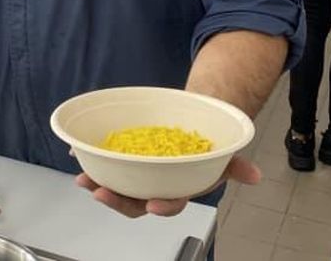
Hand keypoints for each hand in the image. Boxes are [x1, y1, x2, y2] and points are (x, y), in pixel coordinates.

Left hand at [75, 154, 259, 218]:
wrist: (190, 123)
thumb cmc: (202, 146)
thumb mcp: (220, 154)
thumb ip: (234, 163)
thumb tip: (254, 174)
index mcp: (177, 189)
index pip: (169, 203)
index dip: (161, 207)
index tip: (152, 204)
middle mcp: (154, 186)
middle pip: (134, 202)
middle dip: (116, 201)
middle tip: (100, 193)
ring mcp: (136, 174)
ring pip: (116, 186)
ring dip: (98, 184)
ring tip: (83, 178)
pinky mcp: (123, 159)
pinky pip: (106, 163)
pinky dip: (91, 159)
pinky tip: (77, 152)